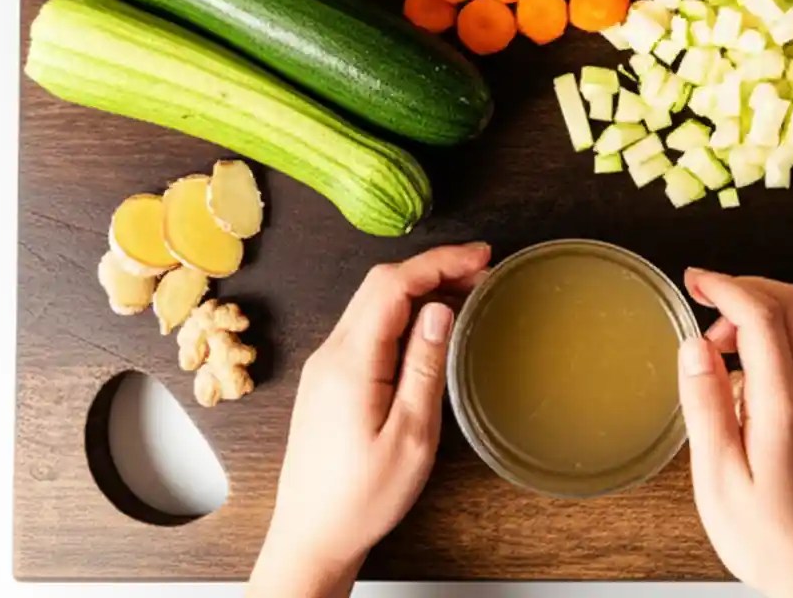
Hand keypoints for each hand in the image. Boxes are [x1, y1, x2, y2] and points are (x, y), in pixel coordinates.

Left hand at [248, 243, 490, 597]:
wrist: (311, 535)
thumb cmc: (362, 497)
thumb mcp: (410, 435)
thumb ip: (424, 367)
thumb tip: (440, 310)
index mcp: (350, 362)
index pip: (392, 285)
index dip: (438, 261)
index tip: (480, 257)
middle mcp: (330, 354)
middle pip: (379, 286)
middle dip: (431, 268)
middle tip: (481, 271)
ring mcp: (325, 367)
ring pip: (371, 305)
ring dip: (417, 290)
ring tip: (465, 294)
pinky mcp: (328, 382)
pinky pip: (366, 329)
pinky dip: (402, 314)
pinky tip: (430, 327)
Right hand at [677, 268, 792, 597]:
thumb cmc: (769, 539)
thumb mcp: (717, 480)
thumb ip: (706, 406)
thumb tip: (695, 347)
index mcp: (784, 407)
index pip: (761, 317)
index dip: (726, 286)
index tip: (695, 280)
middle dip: (745, 287)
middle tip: (705, 301)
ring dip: (771, 309)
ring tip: (729, 340)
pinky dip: (791, 334)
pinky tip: (763, 364)